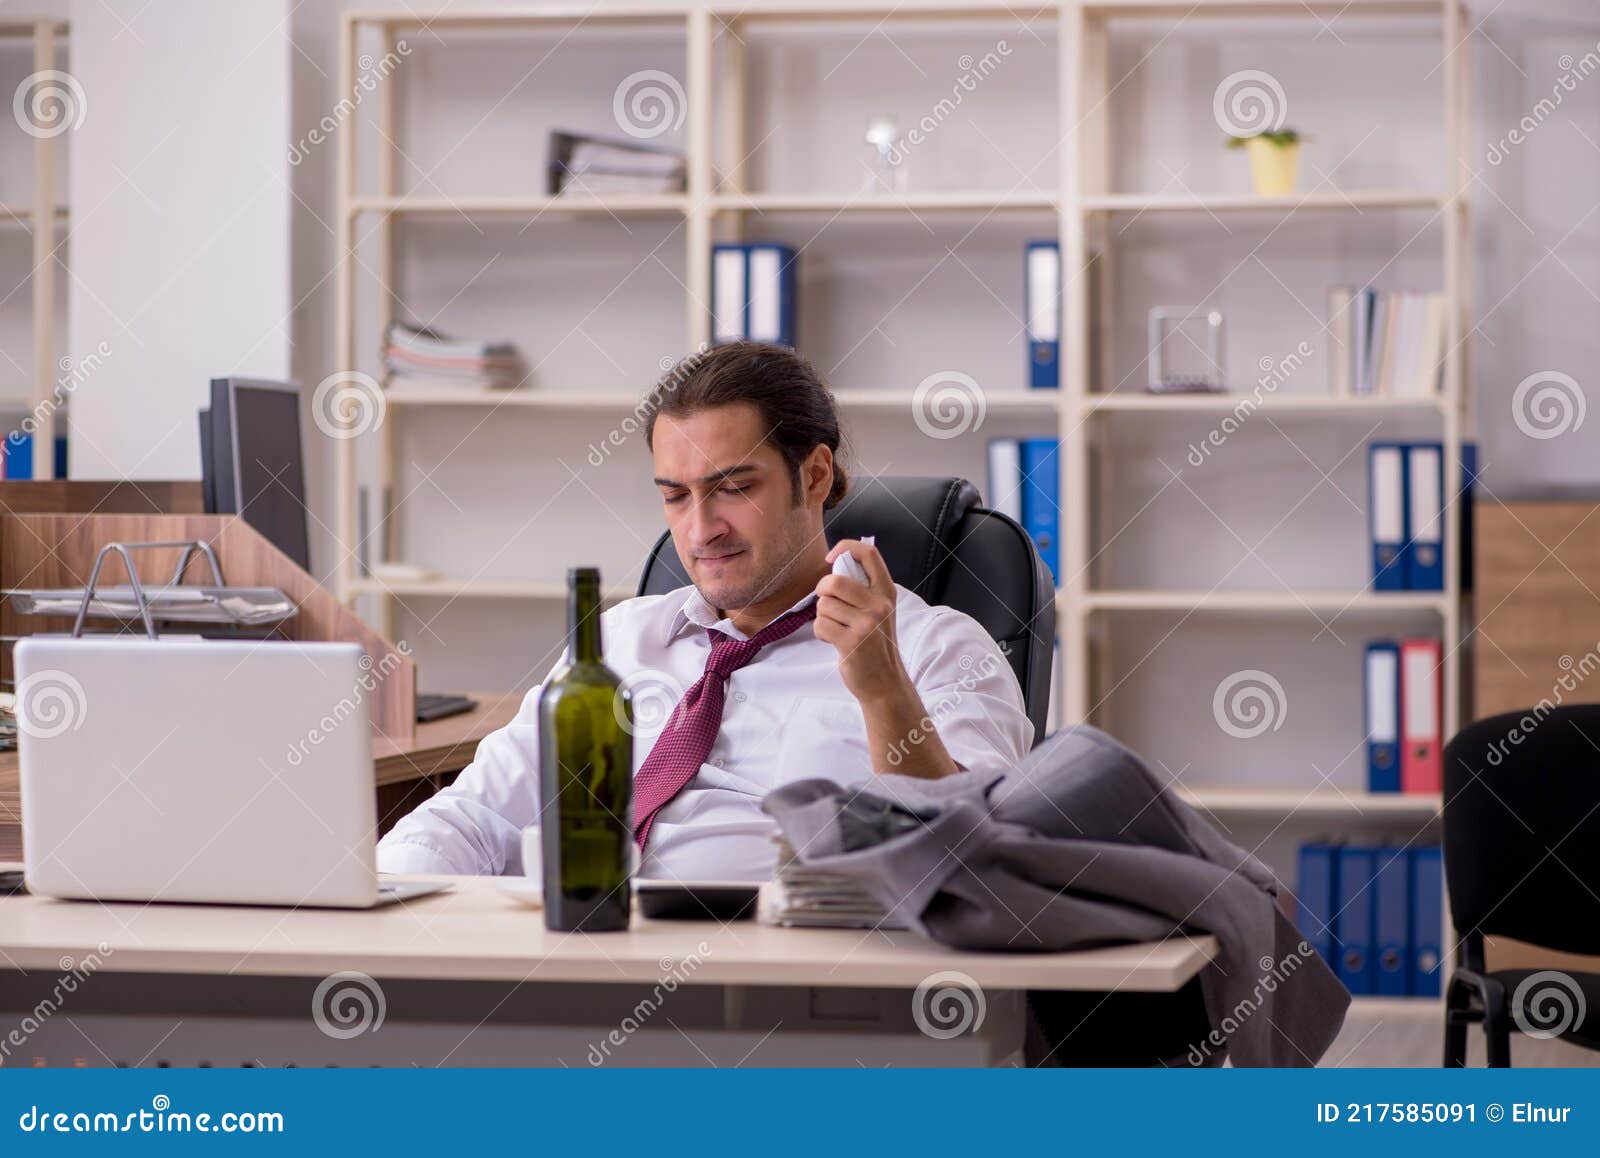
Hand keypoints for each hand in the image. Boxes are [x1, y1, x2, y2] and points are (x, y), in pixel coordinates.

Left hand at [814, 539, 907, 704]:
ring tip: (837, 628)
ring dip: (822, 617)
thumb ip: (863, 589)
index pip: (868, 553)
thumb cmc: (875, 644)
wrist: (885, 682)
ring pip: (824, 605)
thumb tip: (836, 563)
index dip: (845, 547)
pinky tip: (834, 641)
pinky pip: (821, 625)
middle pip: (834, 581)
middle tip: (829, 605)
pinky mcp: (852, 642)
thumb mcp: (879, 611)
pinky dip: (821, 633)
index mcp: (886, 592)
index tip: (831, 558)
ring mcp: (867, 624)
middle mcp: (880, 605)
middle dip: (822, 592)